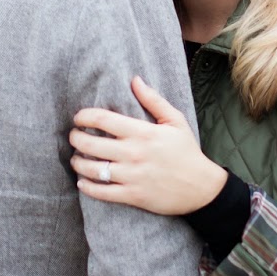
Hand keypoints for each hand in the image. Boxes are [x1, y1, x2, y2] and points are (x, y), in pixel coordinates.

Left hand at [71, 77, 226, 215]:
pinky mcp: (133, 195)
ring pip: (92, 169)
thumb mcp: (175, 121)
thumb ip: (153, 100)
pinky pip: (102, 192)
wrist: (201, 187)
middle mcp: (133, 153)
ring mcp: (132, 176)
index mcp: (142, 132)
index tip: (79, 118)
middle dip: (76, 138)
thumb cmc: (187, 151)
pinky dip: (87, 187)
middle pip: (91, 144)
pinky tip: (82, 181)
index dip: (84, 116)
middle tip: (74, 136)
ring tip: (76, 158)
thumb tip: (135, 80)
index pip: (103, 119)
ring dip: (78, 163)